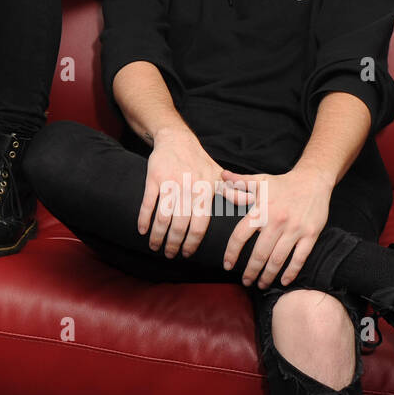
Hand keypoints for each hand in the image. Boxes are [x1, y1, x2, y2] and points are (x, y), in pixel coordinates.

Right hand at [140, 125, 251, 258]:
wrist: (177, 139)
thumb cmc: (200, 162)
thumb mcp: (219, 176)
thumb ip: (233, 191)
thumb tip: (251, 202)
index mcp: (204, 192)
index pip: (199, 225)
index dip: (192, 242)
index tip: (187, 254)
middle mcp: (188, 189)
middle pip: (180, 225)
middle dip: (174, 243)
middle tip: (170, 254)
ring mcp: (170, 184)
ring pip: (162, 217)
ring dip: (157, 235)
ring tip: (155, 247)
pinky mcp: (154, 178)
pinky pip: (148, 203)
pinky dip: (144, 219)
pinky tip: (142, 230)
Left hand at [222, 168, 331, 288]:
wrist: (313, 180)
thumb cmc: (282, 183)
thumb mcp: (260, 180)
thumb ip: (239, 181)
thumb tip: (221, 176)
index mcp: (262, 210)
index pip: (241, 235)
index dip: (232, 252)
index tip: (227, 266)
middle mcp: (277, 221)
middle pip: (260, 253)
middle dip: (251, 271)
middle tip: (245, 282)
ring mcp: (295, 229)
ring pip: (278, 259)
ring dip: (268, 275)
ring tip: (261, 285)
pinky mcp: (310, 234)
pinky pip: (300, 258)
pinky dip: (291, 272)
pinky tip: (283, 281)